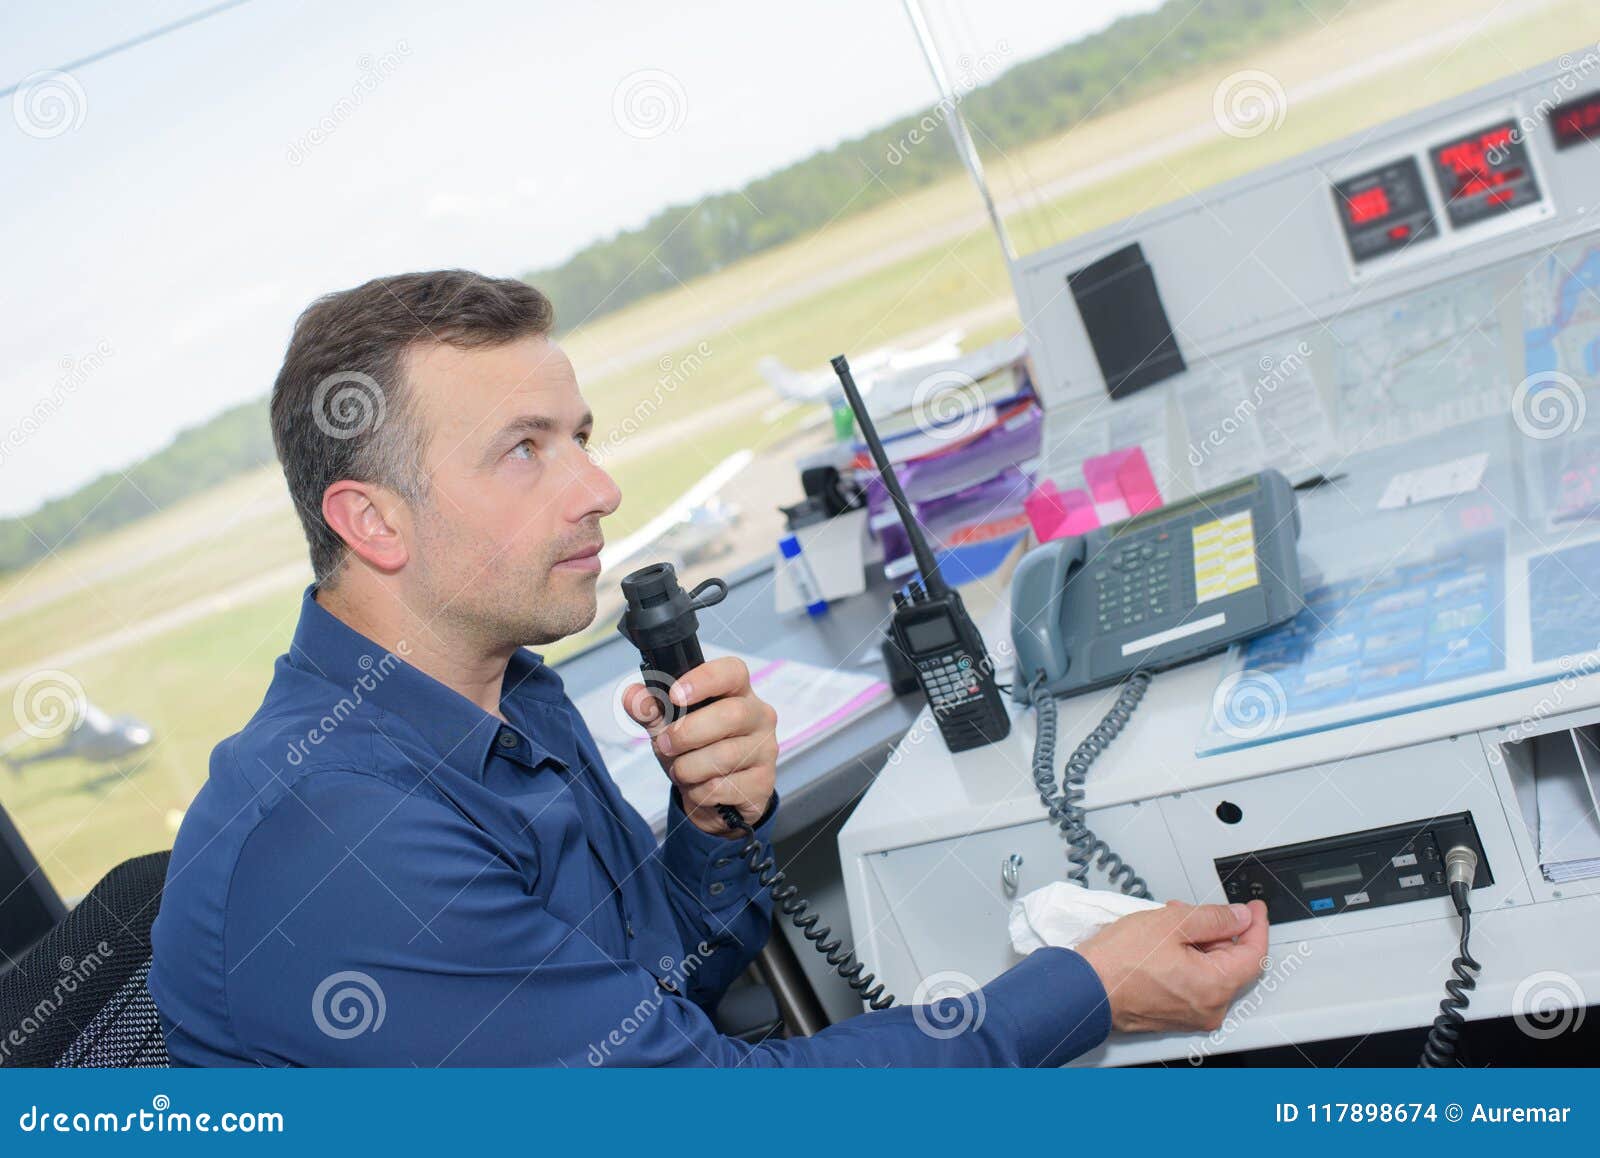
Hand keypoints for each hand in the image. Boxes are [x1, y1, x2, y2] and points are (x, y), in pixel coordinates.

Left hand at [622, 656, 777, 836]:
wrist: (712, 796)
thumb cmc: (696, 750)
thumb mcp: (668, 726)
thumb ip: (649, 709)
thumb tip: (632, 695)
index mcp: (737, 692)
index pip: (732, 672)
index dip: (704, 680)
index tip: (675, 695)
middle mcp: (759, 715)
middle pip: (731, 715)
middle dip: (688, 733)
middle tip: (666, 744)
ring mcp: (765, 749)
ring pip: (725, 756)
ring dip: (689, 768)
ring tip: (682, 770)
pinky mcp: (764, 781)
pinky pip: (724, 787)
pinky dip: (701, 792)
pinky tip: (701, 788)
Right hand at [1075, 899, 1268, 1032]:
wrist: (1084, 989)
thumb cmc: (1119, 962)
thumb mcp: (1172, 922)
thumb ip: (1214, 918)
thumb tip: (1239, 917)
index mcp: (1215, 987)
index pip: (1254, 954)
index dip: (1256, 925)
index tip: (1254, 909)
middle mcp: (1209, 1008)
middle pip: (1231, 963)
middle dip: (1218, 931)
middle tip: (1196, 910)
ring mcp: (1191, 1015)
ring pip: (1210, 972)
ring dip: (1199, 944)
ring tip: (1172, 922)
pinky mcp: (1173, 1015)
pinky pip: (1193, 984)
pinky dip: (1187, 961)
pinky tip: (1166, 943)